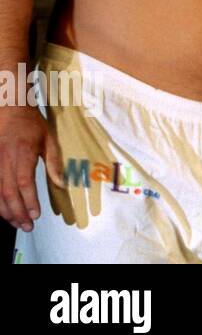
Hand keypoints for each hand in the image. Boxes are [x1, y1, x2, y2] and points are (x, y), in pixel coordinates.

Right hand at [0, 104, 63, 230]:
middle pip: (9, 192)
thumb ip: (54, 162)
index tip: (36, 215)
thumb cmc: (32, 123)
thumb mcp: (49, 138)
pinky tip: (3, 211)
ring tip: (16, 223)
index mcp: (23, 154)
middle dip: (18, 212)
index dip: (29, 201)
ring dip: (5, 211)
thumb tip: (62, 183)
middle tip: (27, 226)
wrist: (9, 108)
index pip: (24, 183)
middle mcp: (5, 160)